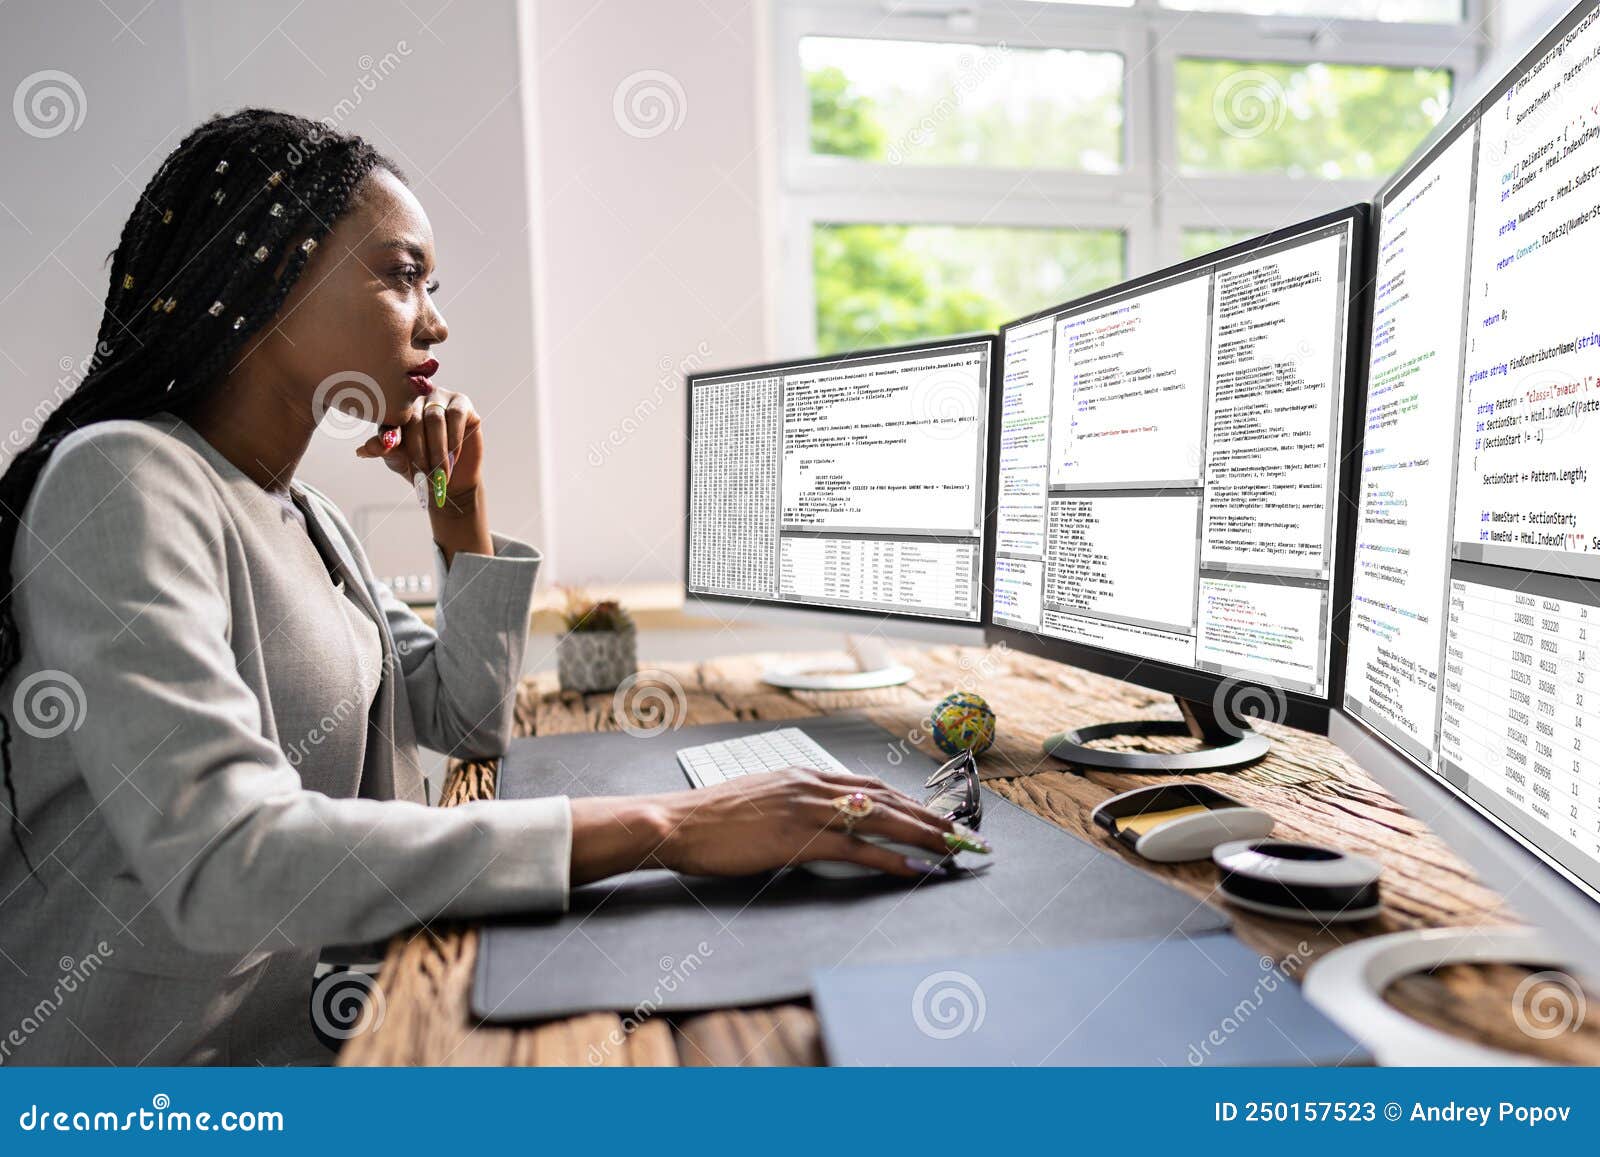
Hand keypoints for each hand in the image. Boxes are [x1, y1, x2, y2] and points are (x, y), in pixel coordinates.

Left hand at [355, 387, 483, 511]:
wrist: (452, 479)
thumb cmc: (421, 466)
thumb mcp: (398, 460)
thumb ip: (384, 450)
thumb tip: (364, 449)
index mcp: (396, 408)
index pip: (391, 417)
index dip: (390, 434)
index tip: (390, 448)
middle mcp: (416, 398)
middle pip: (415, 419)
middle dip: (419, 450)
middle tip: (424, 474)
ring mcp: (439, 397)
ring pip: (435, 418)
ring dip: (437, 448)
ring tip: (440, 471)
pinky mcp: (462, 402)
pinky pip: (456, 415)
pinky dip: (454, 438)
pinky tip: (454, 455)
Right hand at [648, 767, 962, 877]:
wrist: (676, 822)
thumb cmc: (709, 817)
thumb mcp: (758, 797)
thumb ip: (791, 802)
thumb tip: (814, 818)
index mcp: (803, 775)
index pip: (871, 784)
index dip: (908, 801)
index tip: (934, 815)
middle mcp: (813, 785)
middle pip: (888, 799)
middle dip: (930, 817)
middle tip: (963, 834)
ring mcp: (808, 810)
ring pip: (883, 819)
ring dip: (925, 836)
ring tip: (954, 850)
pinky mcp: (800, 839)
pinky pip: (859, 849)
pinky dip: (893, 860)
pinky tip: (916, 869)